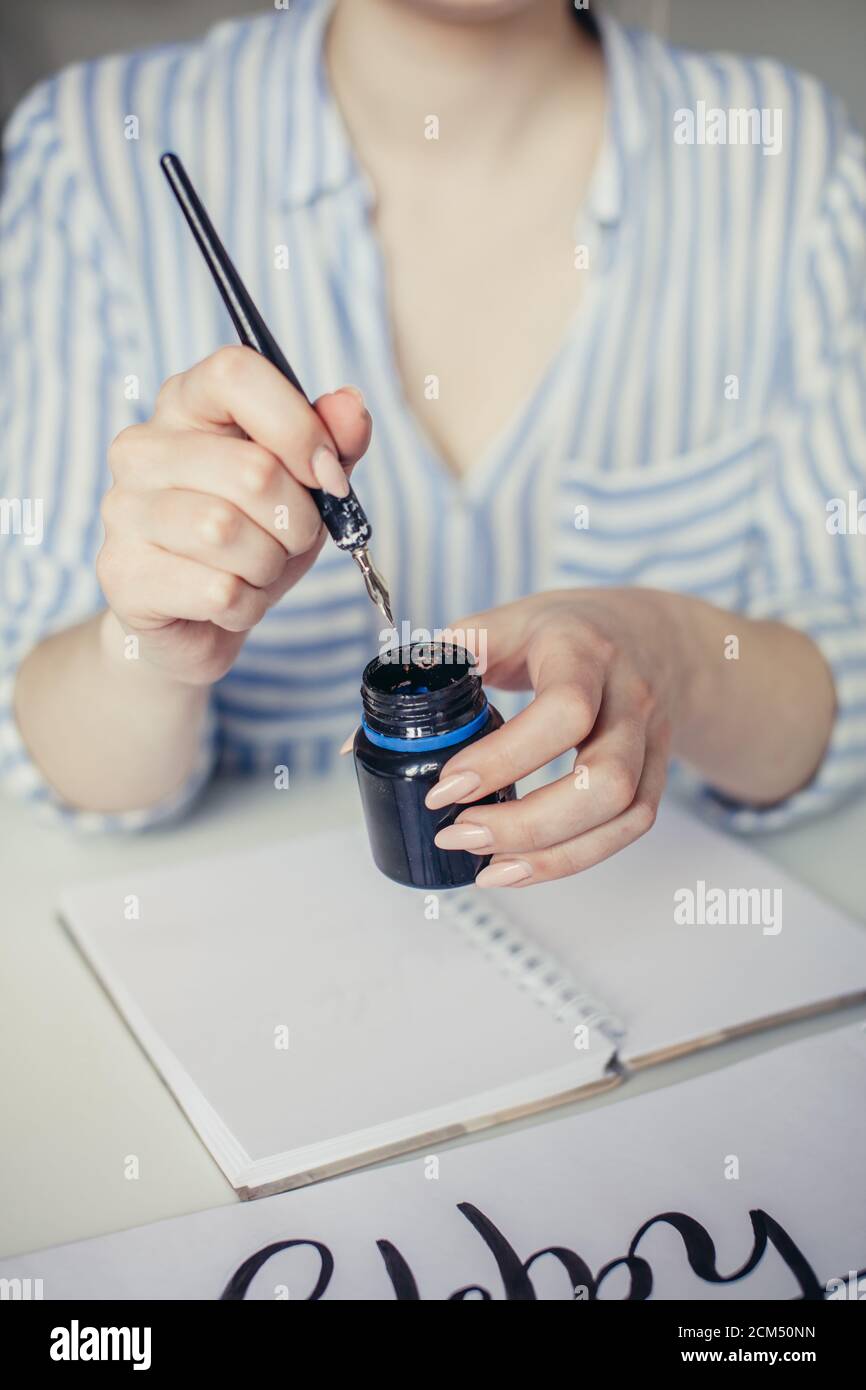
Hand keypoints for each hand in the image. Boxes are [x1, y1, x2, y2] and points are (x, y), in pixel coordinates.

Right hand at [97, 346, 371, 683]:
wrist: (197, 620)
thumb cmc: (253, 539)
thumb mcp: (305, 487)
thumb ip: (333, 443)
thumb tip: (350, 408)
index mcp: (185, 405)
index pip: (236, 373)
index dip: (298, 426)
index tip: (328, 475)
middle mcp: (141, 448)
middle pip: (251, 469)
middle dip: (298, 520)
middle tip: (293, 539)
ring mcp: (123, 510)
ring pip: (227, 531)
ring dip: (269, 564)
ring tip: (258, 569)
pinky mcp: (122, 574)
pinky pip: (216, 589)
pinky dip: (247, 605)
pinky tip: (231, 602)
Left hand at [429, 590, 689, 885]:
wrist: (654, 636)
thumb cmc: (566, 630)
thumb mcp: (504, 623)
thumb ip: (442, 664)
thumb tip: (367, 732)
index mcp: (583, 650)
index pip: (563, 711)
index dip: (503, 758)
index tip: (445, 787)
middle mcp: (629, 696)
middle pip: (605, 779)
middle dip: (529, 823)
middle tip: (460, 835)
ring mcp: (650, 739)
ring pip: (624, 812)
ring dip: (554, 853)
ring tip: (487, 867)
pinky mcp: (657, 774)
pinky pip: (630, 827)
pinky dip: (576, 857)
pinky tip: (523, 866)